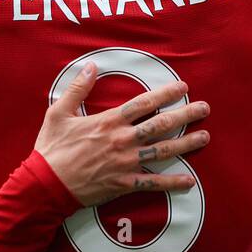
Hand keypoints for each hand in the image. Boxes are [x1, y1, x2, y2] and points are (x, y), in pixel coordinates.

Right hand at [34, 61, 209, 207]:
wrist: (45, 184)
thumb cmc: (51, 148)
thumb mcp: (58, 112)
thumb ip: (77, 88)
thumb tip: (91, 66)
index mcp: (109, 121)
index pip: (145, 103)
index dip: (167, 94)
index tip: (183, 87)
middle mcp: (122, 140)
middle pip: (161, 124)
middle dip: (186, 115)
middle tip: (205, 108)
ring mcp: (126, 163)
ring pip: (163, 151)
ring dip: (187, 144)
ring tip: (205, 137)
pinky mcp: (124, 184)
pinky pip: (153, 183)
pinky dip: (172, 183)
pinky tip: (190, 181)